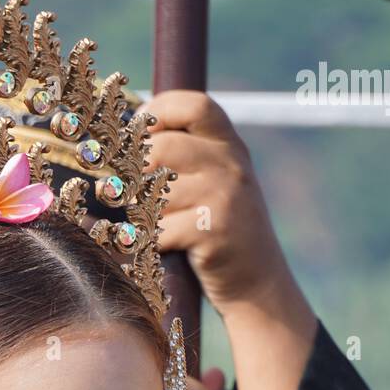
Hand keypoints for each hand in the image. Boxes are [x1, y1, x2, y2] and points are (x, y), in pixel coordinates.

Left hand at [137, 91, 296, 321]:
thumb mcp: (217, 183)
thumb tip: (131, 133)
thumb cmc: (222, 233)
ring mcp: (224, 197)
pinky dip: (153, 243)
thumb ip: (188, 155)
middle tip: (137, 195)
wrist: (258, 285)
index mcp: (230, 146)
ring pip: (155, 193)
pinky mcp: (213, 231)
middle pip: (161, 149)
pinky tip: (165, 250)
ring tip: (159, 228)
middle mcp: (230, 165)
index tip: (139, 133)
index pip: (193, 104)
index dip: (158, 113)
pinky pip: (160, 229)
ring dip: (145, 215)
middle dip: (139, 174)